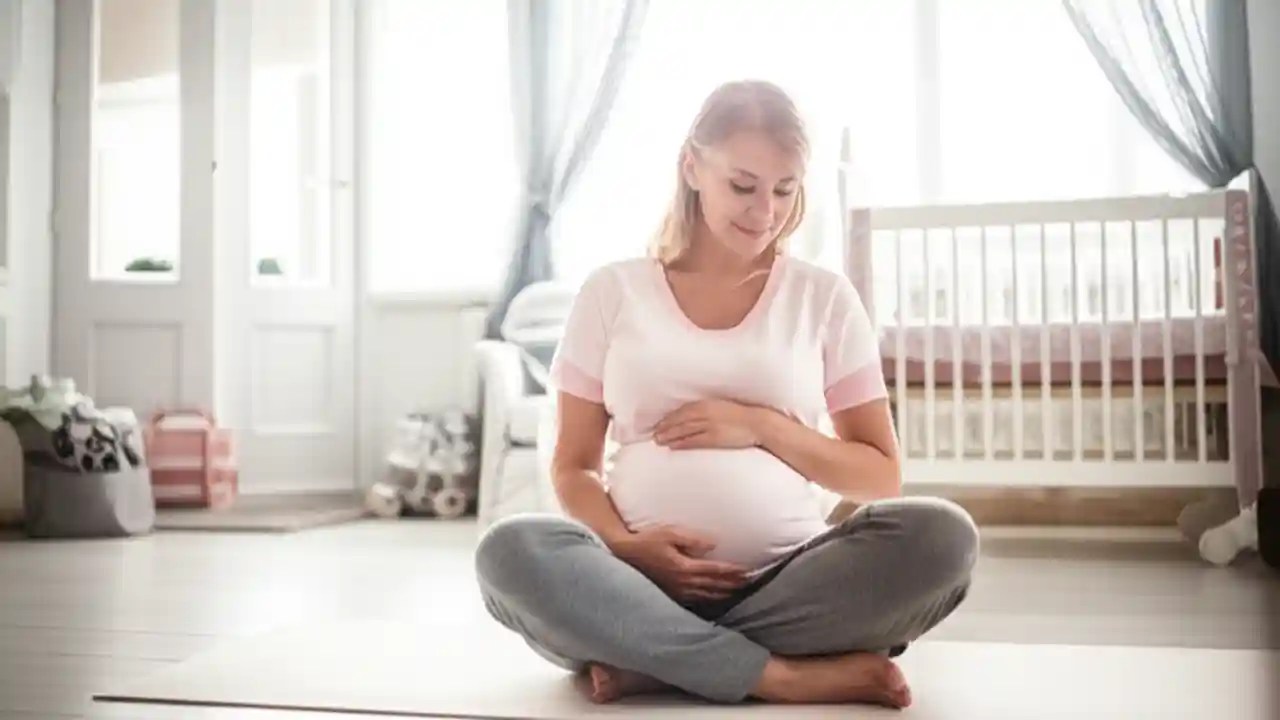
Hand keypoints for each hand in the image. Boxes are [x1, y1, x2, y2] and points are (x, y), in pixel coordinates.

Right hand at [611, 525, 750, 602]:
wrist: (625, 555)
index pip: (716, 570)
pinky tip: (713, 598)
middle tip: (750, 583)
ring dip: (724, 593)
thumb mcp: (670, 533)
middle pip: (714, 585)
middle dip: (733, 584)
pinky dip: (708, 599)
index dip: (733, 571)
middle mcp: (684, 582)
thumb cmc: (648, 540)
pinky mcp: (671, 594)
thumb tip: (715, 543)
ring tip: (737, 591)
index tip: (748, 571)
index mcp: (685, 567)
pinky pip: (695, 599)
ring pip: (707, 595)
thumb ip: (693, 539)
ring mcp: (677, 590)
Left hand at [653, 399, 763, 449]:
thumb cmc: (742, 416)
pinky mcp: (713, 438)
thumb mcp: (723, 408)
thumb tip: (697, 416)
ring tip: (659, 441)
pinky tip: (673, 447)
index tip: (660, 422)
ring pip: (683, 430)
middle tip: (654, 434)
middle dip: (665, 427)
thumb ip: (709, 410)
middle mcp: (705, 413)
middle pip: (679, 420)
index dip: (670, 417)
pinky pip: (693, 441)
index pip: (683, 410)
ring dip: (669, 436)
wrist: (757, 423)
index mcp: (708, 404)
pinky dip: (681, 444)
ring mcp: (709, 425)